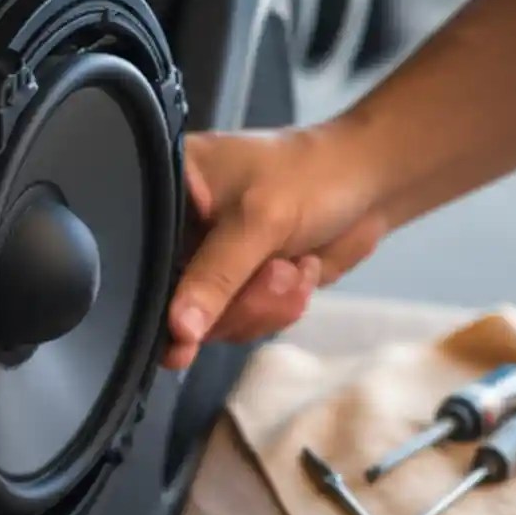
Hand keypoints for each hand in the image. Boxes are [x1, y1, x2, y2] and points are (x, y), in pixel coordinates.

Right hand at [162, 123, 389, 368]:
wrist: (371, 185)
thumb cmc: (313, 176)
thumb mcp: (259, 221)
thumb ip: (215, 278)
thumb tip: (178, 330)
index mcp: (171, 188)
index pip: (144, 254)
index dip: (162, 298)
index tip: (182, 337)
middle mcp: (183, 226)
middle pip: (175, 299)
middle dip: (233, 303)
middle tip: (274, 274)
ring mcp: (213, 259)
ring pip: (212, 321)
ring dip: (261, 306)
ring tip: (293, 268)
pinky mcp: (243, 283)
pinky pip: (241, 322)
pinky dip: (276, 309)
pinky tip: (300, 273)